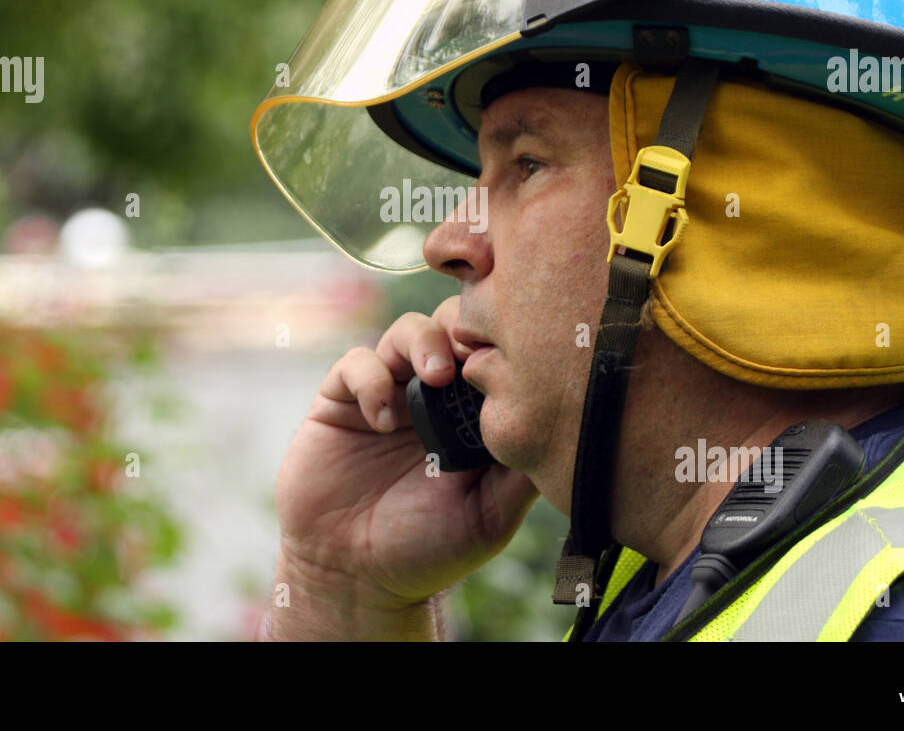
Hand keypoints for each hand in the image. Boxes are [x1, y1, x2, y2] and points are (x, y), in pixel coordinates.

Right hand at [269, 295, 537, 637]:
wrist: (355, 578)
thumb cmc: (428, 550)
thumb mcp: (491, 515)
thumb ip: (521, 472)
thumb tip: (562, 428)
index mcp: (471, 414)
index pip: (490, 353)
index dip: (501, 342)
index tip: (512, 356)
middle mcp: (431, 395)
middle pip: (451, 325)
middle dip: (464, 328)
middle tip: (472, 354)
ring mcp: (386, 392)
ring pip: (407, 331)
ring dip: (423, 342)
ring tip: (434, 377)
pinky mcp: (341, 401)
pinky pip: (356, 363)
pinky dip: (370, 378)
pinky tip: (383, 419)